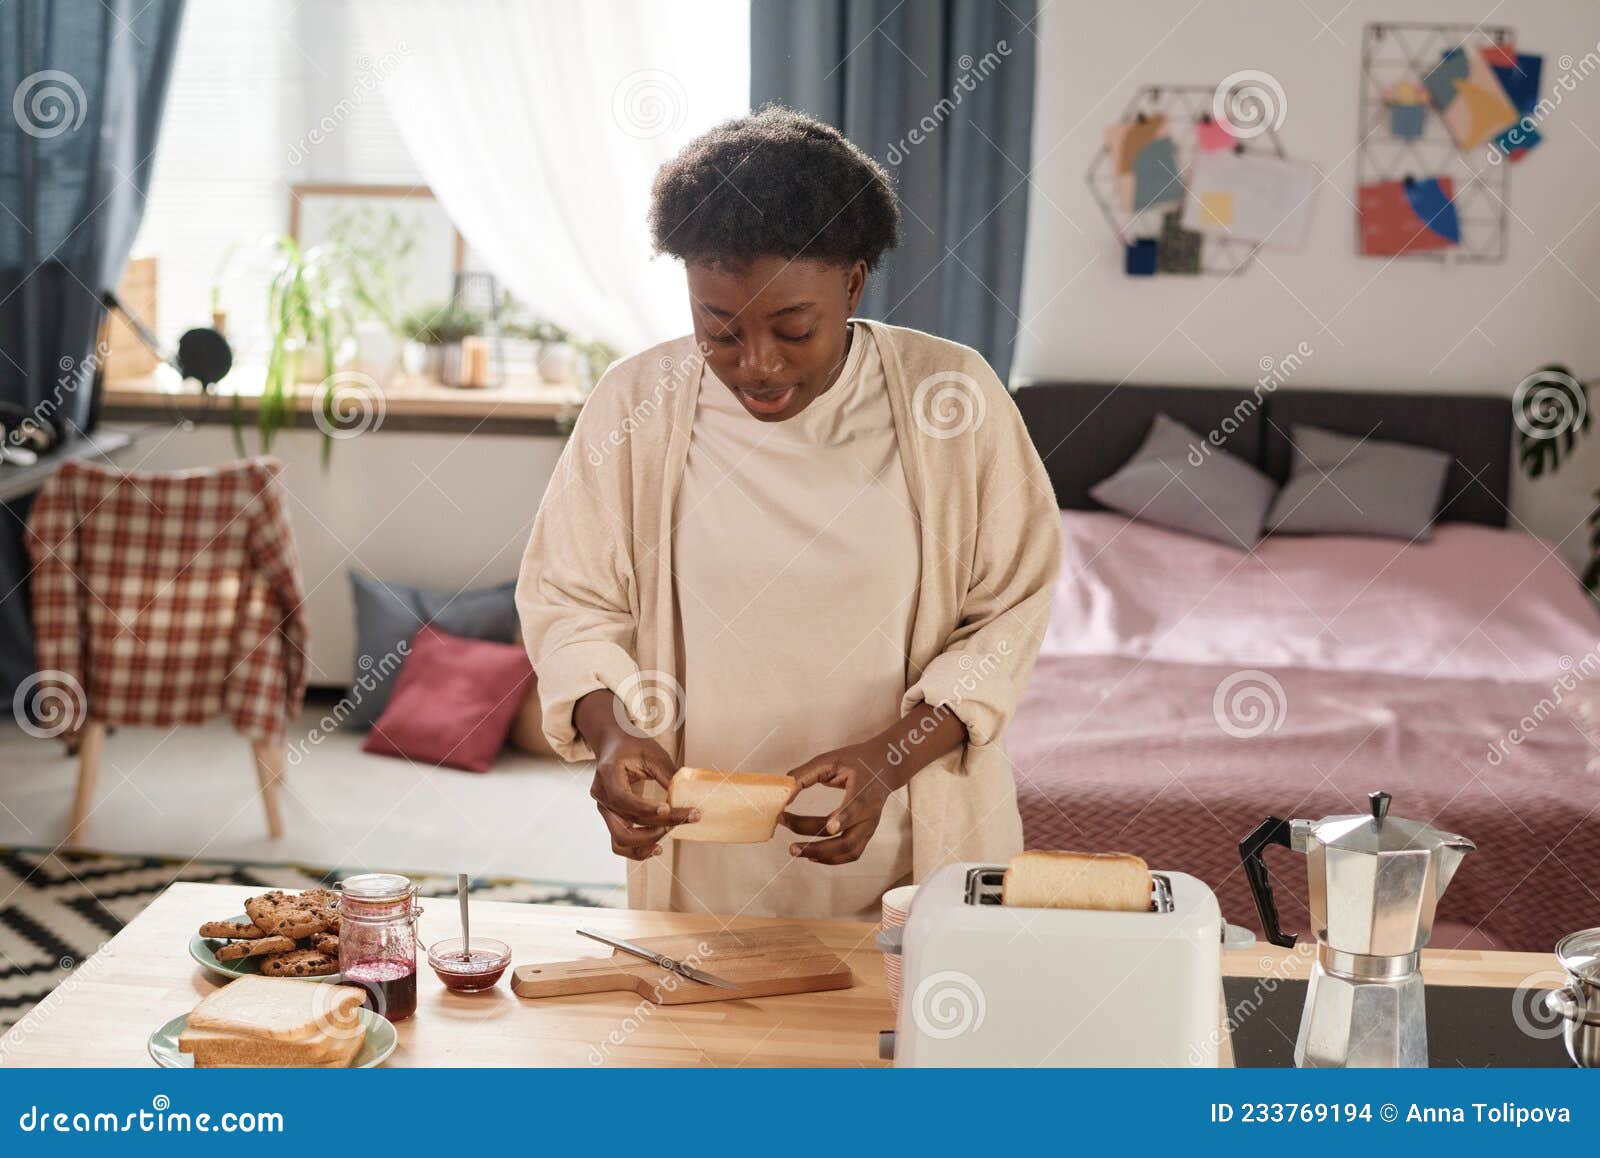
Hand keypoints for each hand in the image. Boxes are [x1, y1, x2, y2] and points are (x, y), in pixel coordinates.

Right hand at [575, 689, 697, 860]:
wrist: (614, 745)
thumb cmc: (633, 746)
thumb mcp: (653, 753)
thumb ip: (668, 775)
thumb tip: (688, 797)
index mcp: (607, 775)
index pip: (623, 799)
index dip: (645, 809)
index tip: (668, 809)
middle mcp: (601, 796)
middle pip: (622, 828)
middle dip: (653, 830)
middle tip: (681, 820)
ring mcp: (605, 810)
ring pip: (620, 841)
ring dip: (646, 844)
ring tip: (670, 834)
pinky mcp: (612, 818)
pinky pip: (621, 842)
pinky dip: (638, 849)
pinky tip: (657, 846)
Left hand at [780, 745, 895, 864]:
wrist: (885, 767)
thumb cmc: (856, 761)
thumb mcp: (831, 759)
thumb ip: (805, 775)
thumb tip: (783, 793)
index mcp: (864, 790)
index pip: (856, 807)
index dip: (844, 818)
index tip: (829, 828)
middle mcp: (870, 813)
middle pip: (847, 840)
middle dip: (818, 847)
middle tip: (792, 847)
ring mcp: (869, 827)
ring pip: (849, 851)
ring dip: (821, 855)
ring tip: (797, 851)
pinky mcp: (866, 834)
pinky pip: (851, 853)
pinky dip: (831, 858)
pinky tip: (812, 855)